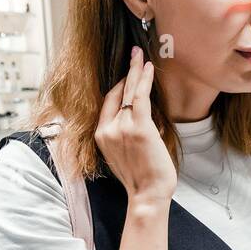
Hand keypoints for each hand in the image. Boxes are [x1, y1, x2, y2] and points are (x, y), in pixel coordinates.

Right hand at [95, 46, 177, 205]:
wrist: (147, 195)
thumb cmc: (141, 179)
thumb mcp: (125, 155)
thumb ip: (127, 136)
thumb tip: (146, 122)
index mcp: (101, 136)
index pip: (108, 104)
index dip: (118, 87)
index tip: (127, 74)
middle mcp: (107, 129)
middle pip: (116, 93)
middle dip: (126, 72)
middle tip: (133, 54)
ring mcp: (121, 127)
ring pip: (129, 92)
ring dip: (136, 71)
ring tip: (140, 55)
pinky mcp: (139, 127)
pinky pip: (141, 97)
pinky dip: (145, 80)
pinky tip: (148, 68)